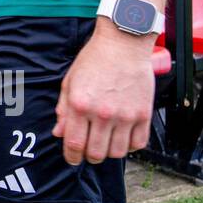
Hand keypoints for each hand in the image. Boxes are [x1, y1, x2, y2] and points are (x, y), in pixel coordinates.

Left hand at [52, 21, 155, 164]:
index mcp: (80, 104)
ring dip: (109, 152)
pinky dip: (129, 146)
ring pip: (117, 152)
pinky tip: (123, 136)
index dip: (71, 157)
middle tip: (89, 150)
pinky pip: (138, 143)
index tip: (72, 158)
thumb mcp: (70, 82)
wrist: (123, 43)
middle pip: (96, 153)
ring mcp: (125, 115)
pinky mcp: (143, 114)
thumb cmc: (94, 59)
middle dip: (89, 157)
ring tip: (106, 142)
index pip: (74, 144)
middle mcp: (102, 113)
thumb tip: (59, 133)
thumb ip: (63, 110)